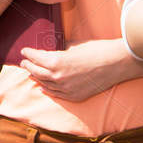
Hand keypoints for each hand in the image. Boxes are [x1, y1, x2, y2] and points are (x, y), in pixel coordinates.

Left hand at [20, 39, 142, 100]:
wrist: (117, 63)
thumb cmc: (97, 50)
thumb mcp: (74, 46)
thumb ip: (60, 50)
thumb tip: (52, 51)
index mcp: (56, 61)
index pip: (35, 57)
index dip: (28, 53)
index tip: (24, 51)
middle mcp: (58, 77)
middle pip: (36, 72)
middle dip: (29, 66)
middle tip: (24, 62)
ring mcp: (66, 89)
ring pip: (44, 84)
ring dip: (37, 77)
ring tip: (32, 72)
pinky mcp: (75, 96)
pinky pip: (56, 94)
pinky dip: (48, 89)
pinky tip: (43, 86)